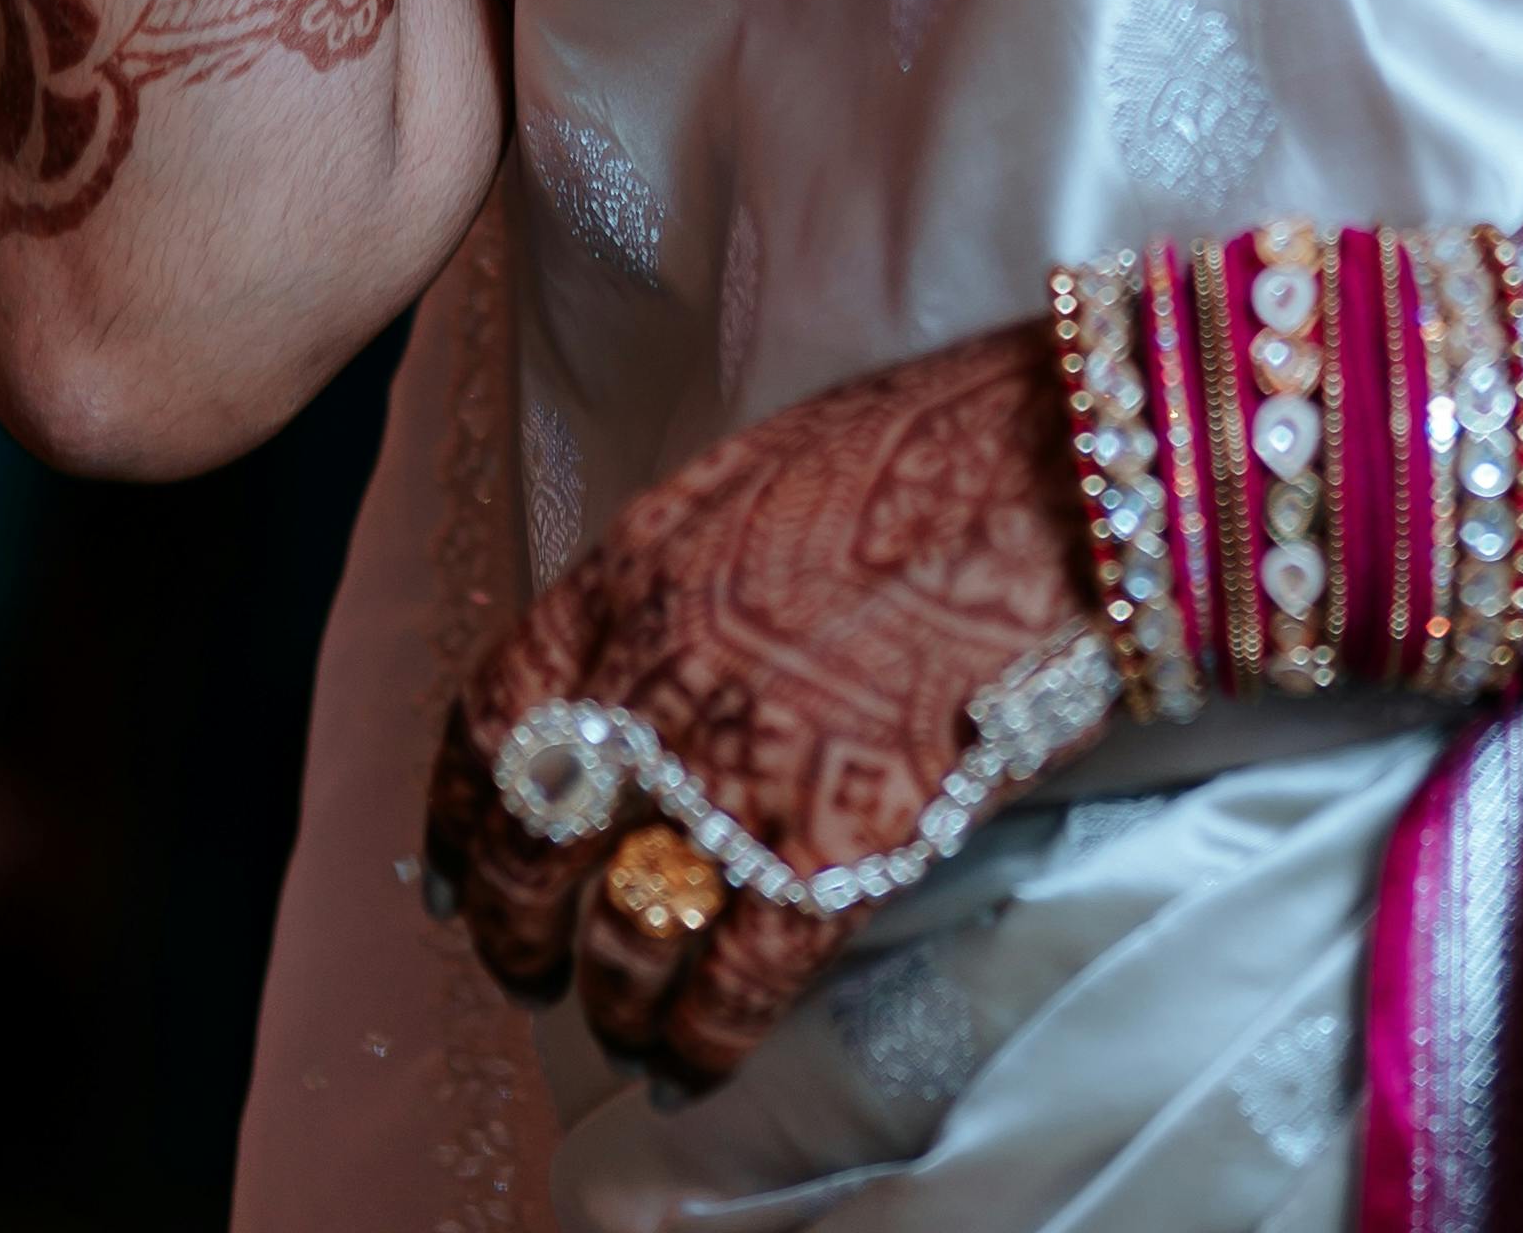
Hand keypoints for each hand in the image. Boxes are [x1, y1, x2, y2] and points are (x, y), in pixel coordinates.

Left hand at [427, 320, 1099, 1093]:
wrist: (1067, 477)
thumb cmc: (925, 452)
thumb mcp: (750, 481)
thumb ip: (667, 582)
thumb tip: (626, 673)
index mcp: (629, 576)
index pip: (491, 720)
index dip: (458, 817)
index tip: (454, 875)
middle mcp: (660, 680)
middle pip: (534, 848)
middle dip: (514, 930)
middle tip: (528, 970)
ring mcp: (747, 773)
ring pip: (623, 938)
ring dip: (608, 1002)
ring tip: (620, 1026)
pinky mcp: (841, 850)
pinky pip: (735, 988)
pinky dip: (701, 1047)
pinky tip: (691, 1069)